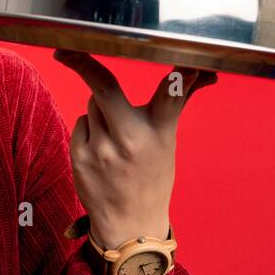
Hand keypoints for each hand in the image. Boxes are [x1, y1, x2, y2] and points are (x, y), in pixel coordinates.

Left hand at [53, 50, 216, 247]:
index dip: (180, 77)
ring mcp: (102, 150)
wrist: (131, 224)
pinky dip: (88, 128)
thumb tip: (205, 72)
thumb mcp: (168, 140)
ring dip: (100, 108)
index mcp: (160, 132)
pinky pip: (80, 123)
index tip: (187, 64)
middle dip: (85, 65)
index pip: (171, 96)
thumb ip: (177, 101)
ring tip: (115, 132)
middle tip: (69, 51)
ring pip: (92, 104)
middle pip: (105, 89)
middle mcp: (131, 140)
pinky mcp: (80, 159)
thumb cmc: (152, 176)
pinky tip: (101, 147)